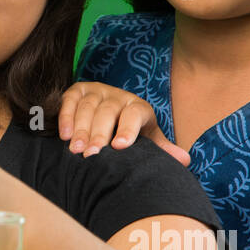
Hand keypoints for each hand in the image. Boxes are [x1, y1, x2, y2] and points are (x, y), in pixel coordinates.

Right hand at [59, 81, 190, 165]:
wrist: (112, 113)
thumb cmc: (131, 132)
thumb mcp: (147, 139)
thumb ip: (162, 149)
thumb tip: (185, 160)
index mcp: (139, 107)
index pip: (134, 115)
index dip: (128, 129)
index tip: (119, 147)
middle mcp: (118, 96)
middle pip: (107, 112)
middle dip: (98, 134)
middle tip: (91, 155)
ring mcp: (97, 91)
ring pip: (88, 107)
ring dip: (80, 129)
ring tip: (75, 150)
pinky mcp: (77, 90)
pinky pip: (70, 100)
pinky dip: (66, 117)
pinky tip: (64, 135)